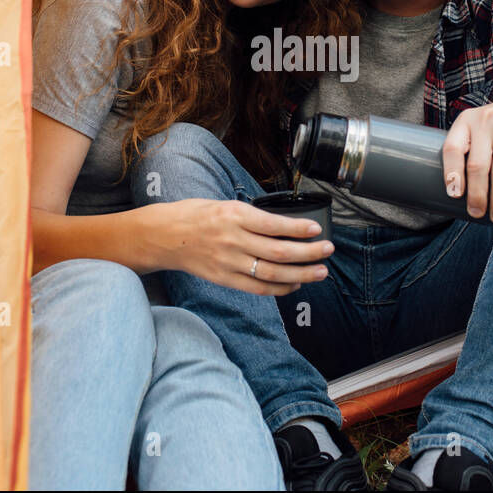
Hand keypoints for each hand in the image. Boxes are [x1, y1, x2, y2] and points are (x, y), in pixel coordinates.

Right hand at [139, 199, 332, 296]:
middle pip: (278, 252)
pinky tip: (295, 284)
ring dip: (301, 274)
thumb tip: (285, 225)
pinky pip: (257, 288)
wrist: (164, 236)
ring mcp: (228, 262)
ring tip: (320, 271)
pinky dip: (279, 288)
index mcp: (234, 215)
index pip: (274, 225)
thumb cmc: (196, 215)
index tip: (317, 229)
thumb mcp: (225, 205)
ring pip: (272, 273)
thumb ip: (252, 216)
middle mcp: (233, 240)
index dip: (299, 228)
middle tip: (328, 250)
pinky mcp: (224, 279)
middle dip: (308, 252)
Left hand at [441, 87, 492, 223]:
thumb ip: (469, 148)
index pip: (452, 149)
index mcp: (466, 121)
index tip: (454, 195)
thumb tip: (457, 190)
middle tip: (477, 214)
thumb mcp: (481, 126)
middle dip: (476, 195)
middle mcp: (485, 121)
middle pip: (477, 166)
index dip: (451, 173)